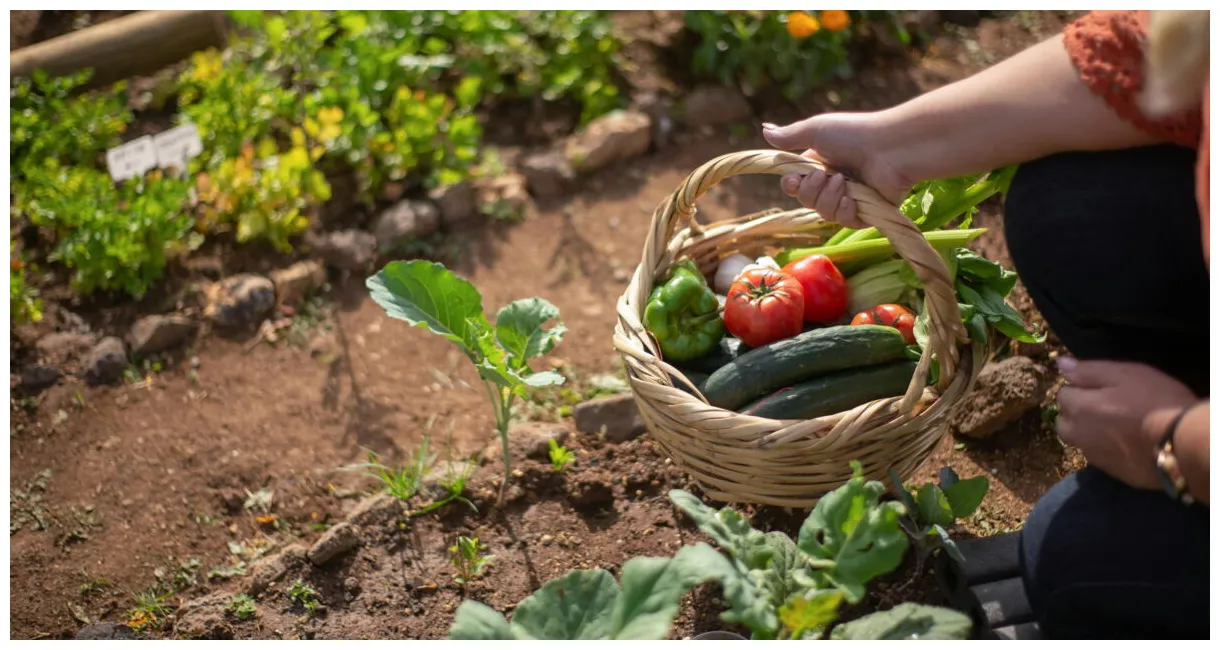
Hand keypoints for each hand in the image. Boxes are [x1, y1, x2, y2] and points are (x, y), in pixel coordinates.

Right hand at [762, 113, 911, 228]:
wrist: (890, 148)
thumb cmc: (854, 134)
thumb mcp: (816, 130)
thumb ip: (789, 136)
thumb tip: (764, 129)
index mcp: (820, 164)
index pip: (795, 184)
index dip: (791, 186)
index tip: (793, 180)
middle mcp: (833, 182)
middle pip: (806, 201)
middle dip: (811, 191)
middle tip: (824, 176)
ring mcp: (850, 198)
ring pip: (823, 213)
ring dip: (828, 199)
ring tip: (843, 182)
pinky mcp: (867, 212)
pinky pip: (845, 222)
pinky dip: (845, 211)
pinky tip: (852, 200)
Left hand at [1055, 356, 1198, 489]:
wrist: (1183, 444)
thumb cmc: (1155, 401)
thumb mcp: (1124, 374)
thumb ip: (1088, 371)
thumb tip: (1060, 363)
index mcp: (1079, 408)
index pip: (1062, 394)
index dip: (1080, 388)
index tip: (1100, 387)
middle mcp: (1079, 435)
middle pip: (1064, 422)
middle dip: (1076, 413)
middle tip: (1104, 406)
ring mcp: (1094, 456)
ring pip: (1079, 441)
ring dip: (1087, 432)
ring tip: (1114, 425)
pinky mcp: (1112, 473)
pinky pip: (1099, 457)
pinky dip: (1105, 449)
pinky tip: (1125, 443)